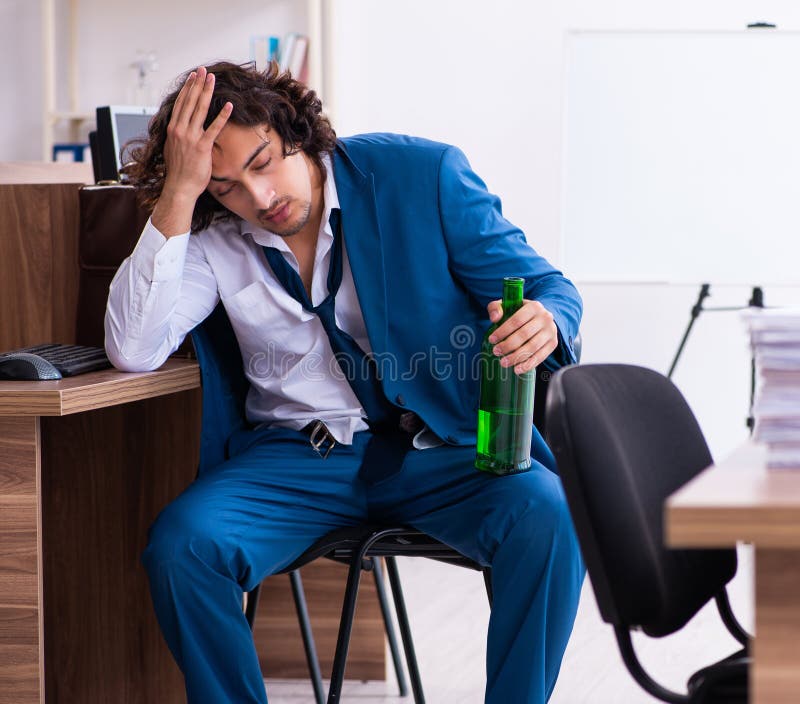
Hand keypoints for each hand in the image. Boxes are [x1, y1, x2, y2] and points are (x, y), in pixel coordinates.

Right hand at [162, 66, 232, 201]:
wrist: (179, 187)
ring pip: (200, 109)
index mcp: (173, 129)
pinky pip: (214, 128)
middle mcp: (180, 130)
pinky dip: (222, 116)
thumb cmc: (179, 171)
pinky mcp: (202, 147)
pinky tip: (229, 106)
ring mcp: (190, 137)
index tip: (193, 76)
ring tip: (212, 79)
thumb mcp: (172, 148)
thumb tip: (178, 129)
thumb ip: (176, 136)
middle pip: (190, 101)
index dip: (188, 88)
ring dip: (207, 92)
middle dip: (197, 84)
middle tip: (203, 70)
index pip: (181, 103)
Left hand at [486, 299, 557, 374]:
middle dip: (508, 345)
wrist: (539, 318)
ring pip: (532, 347)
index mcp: (534, 306)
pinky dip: (528, 364)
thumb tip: (494, 318)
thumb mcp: (507, 306)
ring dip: (517, 357)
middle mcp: (545, 318)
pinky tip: (517, 369)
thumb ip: (496, 308)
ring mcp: (551, 331)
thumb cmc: (518, 313)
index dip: (503, 331)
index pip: (517, 320)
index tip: (491, 340)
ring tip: (503, 363)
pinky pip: (541, 356)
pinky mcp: (553, 343)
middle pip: (524, 334)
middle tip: (496, 352)